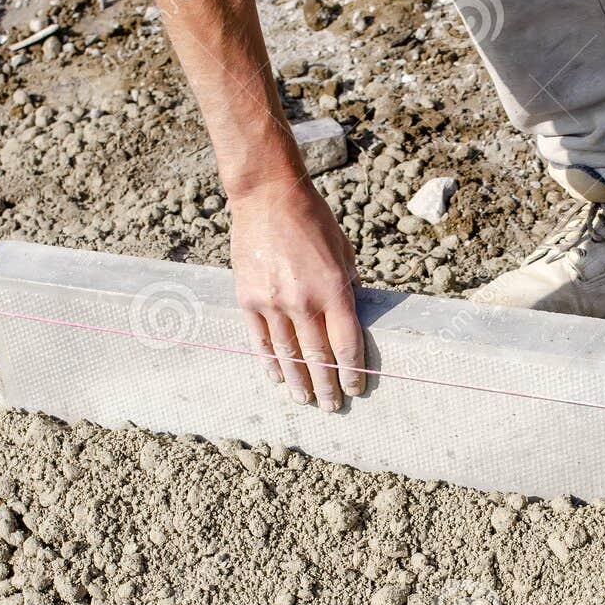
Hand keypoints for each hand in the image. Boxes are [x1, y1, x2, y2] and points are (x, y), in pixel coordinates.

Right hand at [230, 179, 363, 409]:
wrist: (268, 197)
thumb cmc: (314, 221)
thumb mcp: (344, 253)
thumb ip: (349, 289)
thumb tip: (352, 320)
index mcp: (334, 291)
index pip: (347, 346)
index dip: (353, 372)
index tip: (357, 389)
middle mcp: (303, 301)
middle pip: (318, 358)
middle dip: (328, 386)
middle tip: (334, 407)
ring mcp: (272, 302)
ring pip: (288, 355)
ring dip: (299, 382)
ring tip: (306, 401)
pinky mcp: (248, 298)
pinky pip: (259, 340)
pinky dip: (270, 362)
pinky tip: (278, 378)